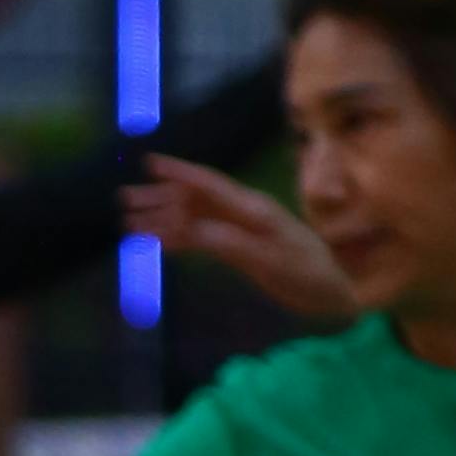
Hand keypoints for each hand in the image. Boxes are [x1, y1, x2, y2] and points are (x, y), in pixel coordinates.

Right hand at [128, 153, 357, 322]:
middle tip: (124, 200)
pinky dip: (178, 238)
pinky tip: (160, 242)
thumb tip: (191, 231)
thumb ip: (231, 244)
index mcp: (253, 209)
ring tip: (132, 224)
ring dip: (164, 218)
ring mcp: (241, 229)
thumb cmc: (307, 275)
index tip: (150, 163)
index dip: (179, 173)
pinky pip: (202, 236)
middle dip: (160, 197)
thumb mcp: (271, 261)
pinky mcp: (240, 247)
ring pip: (195, 217)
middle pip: (195, 198)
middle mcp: (244, 213)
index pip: (210, 185)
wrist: (331, 293)